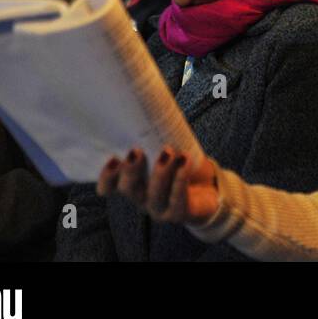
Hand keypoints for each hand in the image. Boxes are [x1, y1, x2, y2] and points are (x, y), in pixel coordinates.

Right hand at [97, 146, 219, 225]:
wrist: (211, 188)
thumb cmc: (182, 164)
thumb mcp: (167, 148)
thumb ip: (156, 137)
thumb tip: (152, 105)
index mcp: (133, 183)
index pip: (109, 186)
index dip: (106, 176)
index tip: (112, 157)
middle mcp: (141, 198)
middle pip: (128, 189)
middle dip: (131, 170)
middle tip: (137, 150)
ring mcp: (159, 209)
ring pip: (153, 194)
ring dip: (160, 171)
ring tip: (169, 151)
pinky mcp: (178, 214)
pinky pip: (177, 198)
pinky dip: (180, 178)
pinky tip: (185, 161)